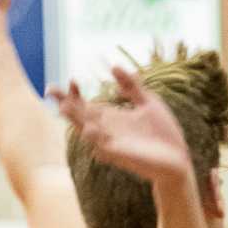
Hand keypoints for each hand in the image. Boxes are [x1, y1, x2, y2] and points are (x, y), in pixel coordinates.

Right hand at [49, 65, 191, 186]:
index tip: (71, 79)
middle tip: (50, 90)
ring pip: (87, 131)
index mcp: (112, 118)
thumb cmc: (163, 134)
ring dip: (76, 120)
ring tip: (63, 107)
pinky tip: (89, 128)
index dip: (75, 93)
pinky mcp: (121, 155)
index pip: (86, 105)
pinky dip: (96, 138)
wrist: (178, 160)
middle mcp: (107, 131)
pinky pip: (104, 146)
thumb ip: (131, 86)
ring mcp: (112, 144)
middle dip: (65, 104)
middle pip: (80, 116)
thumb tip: (113, 66)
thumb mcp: (148, 101)